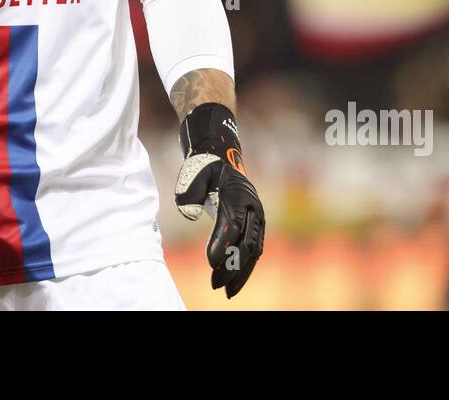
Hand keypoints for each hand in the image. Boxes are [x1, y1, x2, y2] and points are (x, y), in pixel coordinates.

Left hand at [175, 103, 264, 298]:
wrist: (221, 158)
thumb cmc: (203, 169)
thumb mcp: (193, 175)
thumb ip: (190, 191)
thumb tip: (190, 213)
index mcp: (238, 193)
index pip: (233, 224)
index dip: (223, 245)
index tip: (211, 263)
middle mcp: (253, 206)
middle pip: (247, 242)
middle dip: (233, 266)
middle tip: (215, 284)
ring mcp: (258, 217)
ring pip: (253, 250)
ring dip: (241, 272)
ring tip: (226, 291)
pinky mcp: (257, 226)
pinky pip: (254, 250)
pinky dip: (246, 268)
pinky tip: (234, 283)